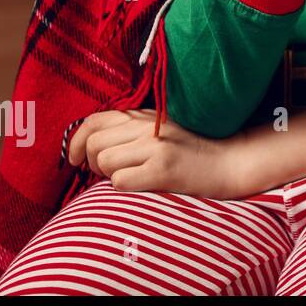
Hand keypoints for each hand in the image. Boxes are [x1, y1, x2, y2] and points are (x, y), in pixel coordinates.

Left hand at [67, 109, 250, 199]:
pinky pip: (119, 181)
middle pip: (94, 143)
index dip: (75, 141)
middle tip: (108, 174)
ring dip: (108, 176)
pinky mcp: (162, 169)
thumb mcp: (162, 131)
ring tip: (130, 178)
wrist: (231, 161)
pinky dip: (123, 188)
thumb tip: (90, 146)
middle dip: (92, 163)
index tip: (75, 159)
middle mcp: (148, 128)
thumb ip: (131, 131)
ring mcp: (156, 147)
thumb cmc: (194, 151)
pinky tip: (142, 186)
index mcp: (145, 116)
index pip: (94, 120)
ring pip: (104, 162)